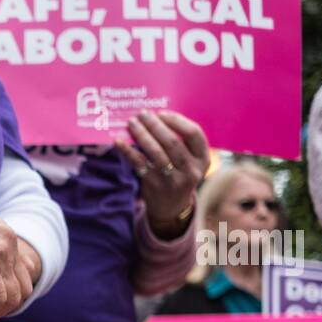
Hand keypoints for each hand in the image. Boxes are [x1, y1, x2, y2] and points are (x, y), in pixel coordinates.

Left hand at [114, 109, 208, 239]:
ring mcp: (172, 179)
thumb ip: (181, 142)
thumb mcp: (190, 161)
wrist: (171, 207)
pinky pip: (139, 164)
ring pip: (155, 151)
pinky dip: (127, 151)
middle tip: (142, 114)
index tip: (161, 114)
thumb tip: (154, 118)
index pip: (194, 133)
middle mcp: (191, 170)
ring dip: (141, 134)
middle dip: (155, 125)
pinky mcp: (154, 185)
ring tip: (132, 123)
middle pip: (172, 141)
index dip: (177, 120)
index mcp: (203, 159)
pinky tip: (118, 141)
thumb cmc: (178, 174)